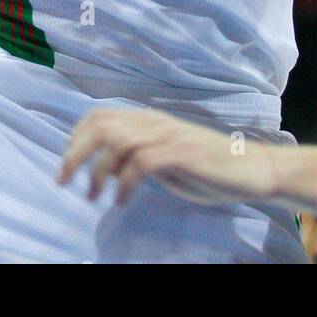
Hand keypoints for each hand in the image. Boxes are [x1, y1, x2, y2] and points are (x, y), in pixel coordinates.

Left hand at [58, 107, 280, 206]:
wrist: (253, 168)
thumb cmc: (209, 167)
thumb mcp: (165, 161)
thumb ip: (136, 158)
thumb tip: (104, 168)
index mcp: (148, 120)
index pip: (98, 115)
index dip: (75, 138)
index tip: (66, 165)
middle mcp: (155, 122)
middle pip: (100, 125)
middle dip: (74, 153)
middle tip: (64, 181)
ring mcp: (169, 135)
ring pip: (116, 141)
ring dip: (97, 171)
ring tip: (94, 196)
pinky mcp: (183, 153)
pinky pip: (141, 162)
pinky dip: (125, 183)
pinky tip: (123, 201)